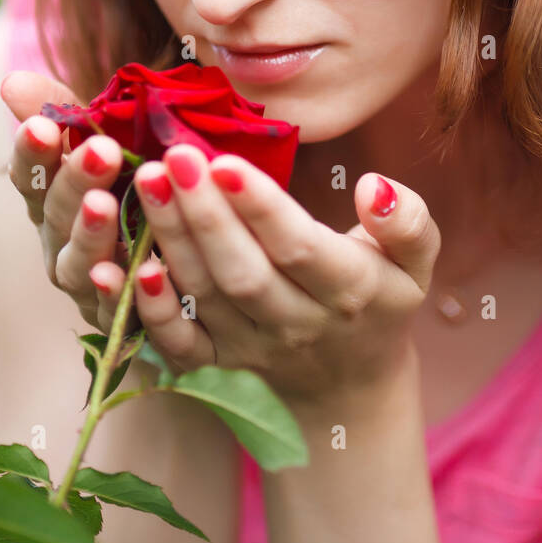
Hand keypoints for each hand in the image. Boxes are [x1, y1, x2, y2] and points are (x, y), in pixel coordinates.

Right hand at [0, 70, 138, 336]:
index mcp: (52, 195)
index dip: (34, 151)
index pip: (31, 172)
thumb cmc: (133, 184)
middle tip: (101, 150)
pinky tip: (136, 272)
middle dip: (75, 180)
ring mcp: (85, 283)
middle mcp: (60, 241)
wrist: (179, 254)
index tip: (44, 125)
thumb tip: (11, 80)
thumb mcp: (106, 140)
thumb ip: (64, 113)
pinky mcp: (119, 318)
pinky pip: (117, 309)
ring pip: (79, 262)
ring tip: (106, 205)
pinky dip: (122, 292)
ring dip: (92, 233)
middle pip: (57, 212)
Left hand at [87, 144, 441, 406]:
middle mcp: (298, 324)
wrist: (349, 386)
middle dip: (204, 214)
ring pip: (206, 296)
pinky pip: (180, 345)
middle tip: (172, 157)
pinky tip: (127, 267)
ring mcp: (253, 350)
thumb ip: (407, 222)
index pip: (298, 246)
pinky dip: (152, 312)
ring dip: (171, 240)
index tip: (223, 160)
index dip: (259, 206)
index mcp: (350, 290)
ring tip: (146, 181)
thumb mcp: (414, 261)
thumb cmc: (378, 298)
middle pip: (242, 270)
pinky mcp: (217, 368)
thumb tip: (374, 186)